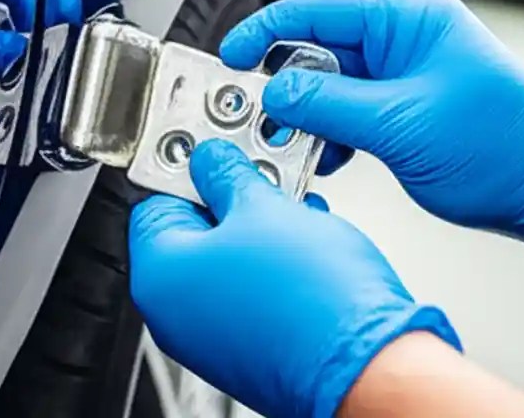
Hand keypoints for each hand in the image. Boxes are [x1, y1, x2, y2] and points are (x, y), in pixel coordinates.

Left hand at [130, 140, 458, 417]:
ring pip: (228, 260)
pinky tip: (308, 250)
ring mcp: (212, 336)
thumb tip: (211, 159)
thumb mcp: (264, 207)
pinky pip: (251, 292)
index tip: (226, 156)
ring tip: (300, 216)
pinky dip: (275, 266)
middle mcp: (175, 315)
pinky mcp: (250, 348)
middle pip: (194, 231)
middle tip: (271, 182)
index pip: (155, 200)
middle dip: (237, 200)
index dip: (194, 171)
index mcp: (160, 276)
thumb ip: (227, 173)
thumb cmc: (315, 302)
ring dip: (262, 230)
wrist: (368, 368)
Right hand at [220, 0, 523, 262]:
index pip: (317, 8)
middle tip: (253, 116)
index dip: (266, 31)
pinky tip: (326, 158)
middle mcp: (403, 36)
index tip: (230, 56)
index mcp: (408, 17)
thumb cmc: (503, 148)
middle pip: (317, 46)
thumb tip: (273, 94)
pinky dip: (330, 133)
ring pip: (328, 83)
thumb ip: (328, 106)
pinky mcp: (402, 105)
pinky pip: (348, 109)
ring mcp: (403, 71)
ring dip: (307, 115)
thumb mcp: (400, 126)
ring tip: (291, 146)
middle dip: (284, 84)